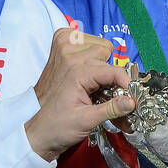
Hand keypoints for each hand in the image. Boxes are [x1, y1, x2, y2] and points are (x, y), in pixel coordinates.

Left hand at [24, 27, 134, 160]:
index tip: (130, 97)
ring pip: (98, 44)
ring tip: (92, 80)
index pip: (114, 70)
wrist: (35, 128)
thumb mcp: (87, 121)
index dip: (125, 84)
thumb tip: (132, 101)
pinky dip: (88, 52)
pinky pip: (84, 39)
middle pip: (107, 52)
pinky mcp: (58, 45)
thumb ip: (112, 109)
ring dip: (100, 61)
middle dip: (109, 72)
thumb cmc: (57, 126)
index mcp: (77, 71)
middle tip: (103, 90)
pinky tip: (83, 68)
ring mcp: (62, 47)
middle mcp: (69, 53)